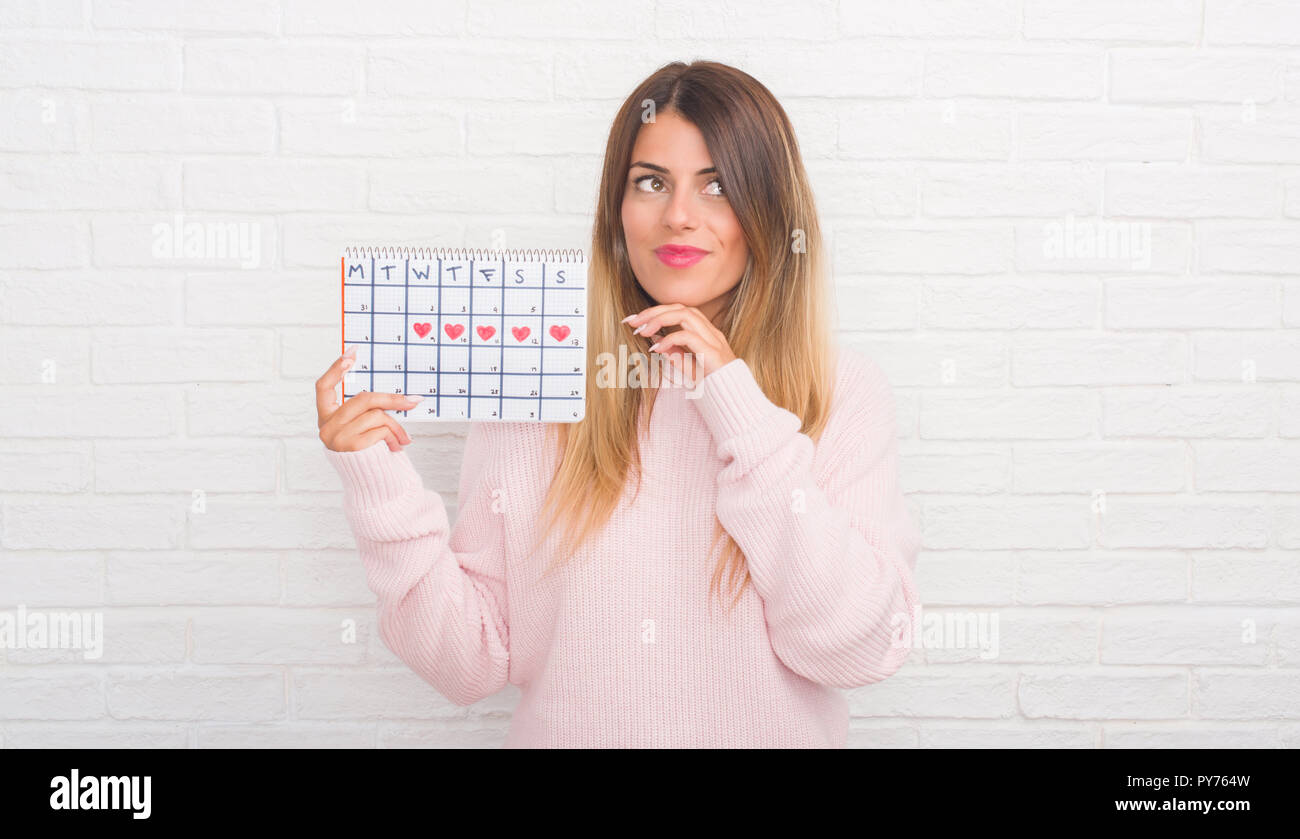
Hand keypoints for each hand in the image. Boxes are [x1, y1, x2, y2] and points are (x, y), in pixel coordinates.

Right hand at [316, 348, 418, 451]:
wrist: (374, 488)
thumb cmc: (371, 455)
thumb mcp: (363, 430)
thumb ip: (365, 413)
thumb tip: (394, 397)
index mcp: (326, 419)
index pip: (323, 388)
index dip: (335, 369)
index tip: (351, 353)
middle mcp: (326, 427)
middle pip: (362, 399)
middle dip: (392, 399)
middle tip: (414, 401)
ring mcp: (337, 437)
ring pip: (376, 414)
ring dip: (396, 427)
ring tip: (403, 440)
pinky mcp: (351, 446)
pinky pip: (381, 429)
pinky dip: (395, 437)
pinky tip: (396, 448)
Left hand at [623, 303, 737, 381]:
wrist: (733, 403)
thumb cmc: (713, 388)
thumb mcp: (689, 368)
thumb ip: (676, 353)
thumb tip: (656, 340)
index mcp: (706, 333)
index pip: (680, 311)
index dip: (656, 311)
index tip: (634, 320)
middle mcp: (711, 333)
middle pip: (681, 307)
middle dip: (653, 311)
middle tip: (632, 322)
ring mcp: (714, 341)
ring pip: (685, 315)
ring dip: (659, 319)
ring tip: (642, 331)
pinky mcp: (712, 353)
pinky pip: (688, 337)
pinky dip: (669, 339)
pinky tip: (656, 349)